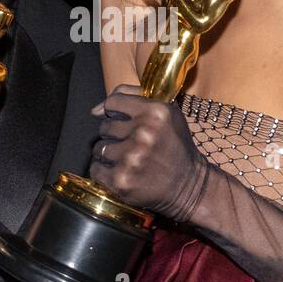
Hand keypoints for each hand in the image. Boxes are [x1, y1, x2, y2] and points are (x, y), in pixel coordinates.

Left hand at [88, 85, 212, 221]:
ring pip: (99, 148)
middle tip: (133, 145)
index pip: (112, 102)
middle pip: (104, 127)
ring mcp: (131, 158)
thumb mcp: (165, 111)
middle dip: (115, 135)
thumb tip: (95, 111)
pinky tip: (124, 172)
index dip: (116, 112)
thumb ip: (130, 96)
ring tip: (129, 159)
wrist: (188, 185)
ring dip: (109, 154)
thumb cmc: (174, 145)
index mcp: (155, 112)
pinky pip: (96, 169)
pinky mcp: (121, 180)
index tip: (125, 122)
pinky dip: (105, 172)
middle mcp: (144, 133)